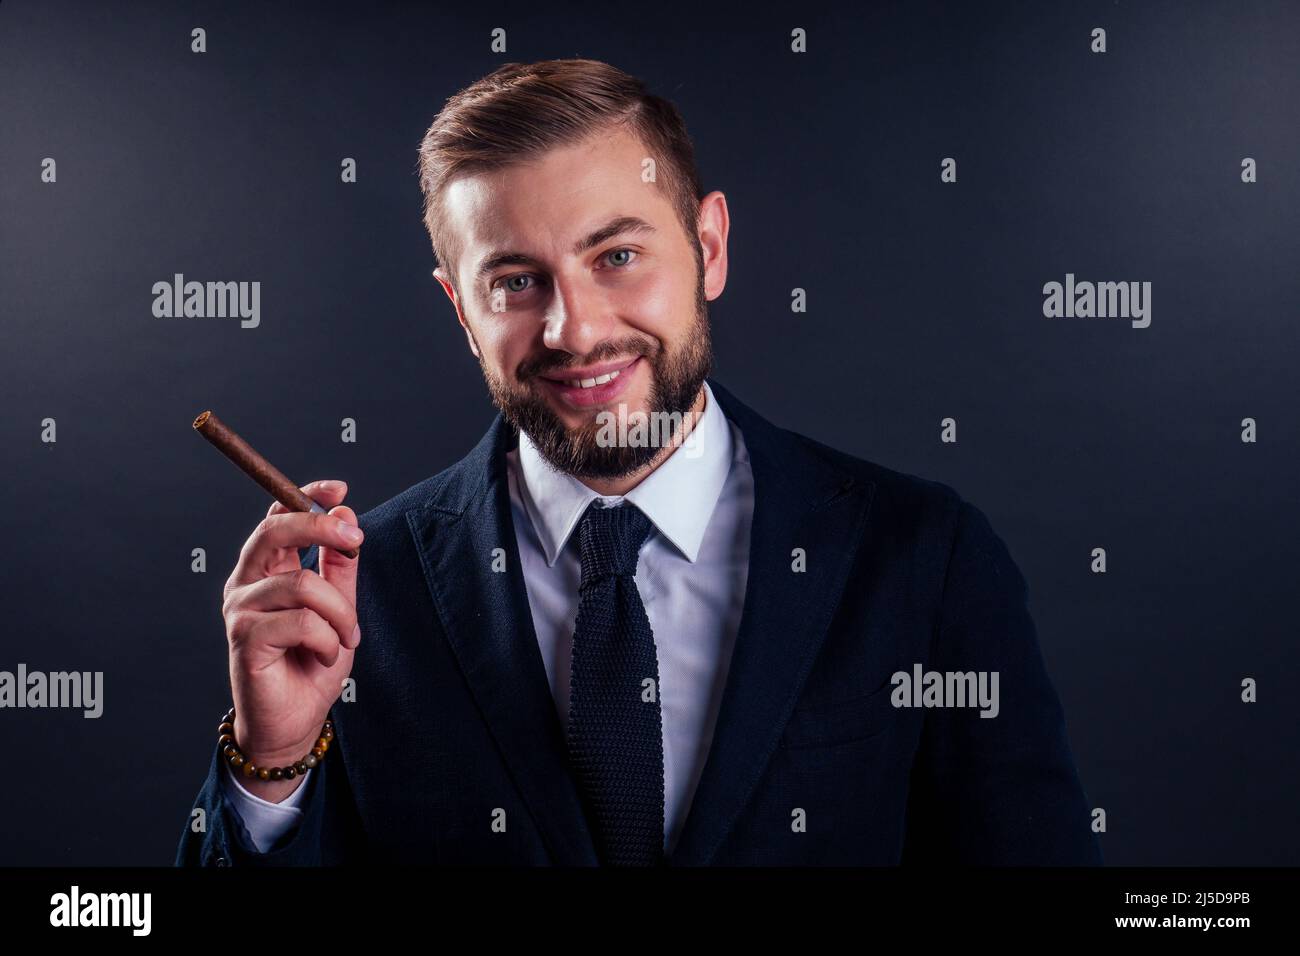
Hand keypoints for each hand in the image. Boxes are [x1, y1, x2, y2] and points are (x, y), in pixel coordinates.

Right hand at [221, 479, 361, 801]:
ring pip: (302, 584)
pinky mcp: (244, 638)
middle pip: (274, 530)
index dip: (305, 495)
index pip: (277, 516)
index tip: (340, 489)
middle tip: (355, 538)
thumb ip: (340, 566)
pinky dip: (327, 640)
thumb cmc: (314, 662)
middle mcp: (247, 582)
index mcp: (269, 569)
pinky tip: (324, 655)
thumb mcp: (339, 607)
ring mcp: (241, 609)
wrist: (296, 720)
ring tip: (346, 639)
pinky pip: (301, 622)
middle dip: (319, 526)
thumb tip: (345, 513)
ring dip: (339, 614)